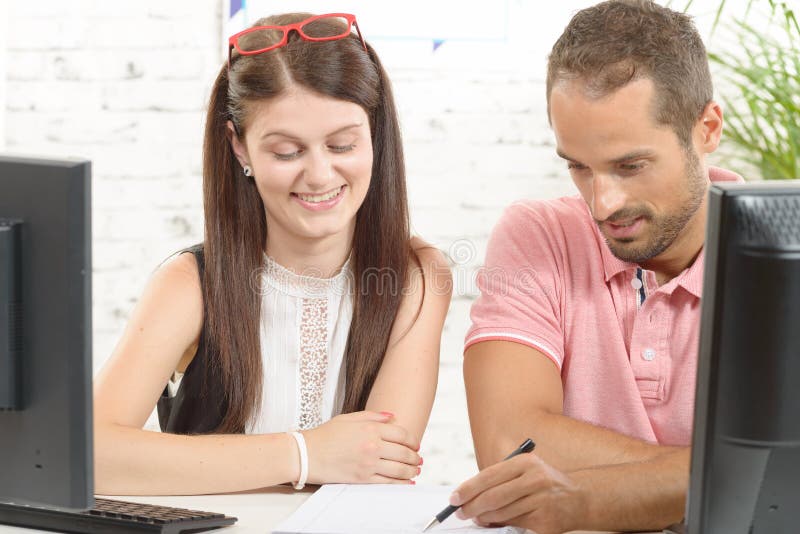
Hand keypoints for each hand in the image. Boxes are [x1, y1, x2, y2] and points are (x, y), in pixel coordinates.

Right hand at [302, 411, 421, 483]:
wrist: (307, 454)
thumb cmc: (326, 435)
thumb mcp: (349, 418)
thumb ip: (373, 416)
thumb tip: (392, 416)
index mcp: (370, 429)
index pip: (402, 434)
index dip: (412, 441)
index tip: (415, 444)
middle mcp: (372, 446)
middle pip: (404, 453)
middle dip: (415, 457)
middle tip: (419, 459)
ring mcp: (368, 464)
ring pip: (399, 469)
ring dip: (412, 471)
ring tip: (416, 470)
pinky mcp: (362, 479)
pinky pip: (387, 482)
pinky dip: (401, 483)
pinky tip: (407, 482)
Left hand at [450, 453, 586, 533]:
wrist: (580, 498)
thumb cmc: (544, 484)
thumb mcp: (526, 471)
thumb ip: (500, 480)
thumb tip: (469, 497)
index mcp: (526, 462)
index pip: (489, 476)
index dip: (468, 489)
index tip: (454, 498)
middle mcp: (535, 479)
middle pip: (493, 496)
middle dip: (471, 507)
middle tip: (459, 512)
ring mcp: (542, 500)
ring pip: (501, 513)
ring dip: (483, 518)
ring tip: (476, 518)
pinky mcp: (545, 521)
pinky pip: (514, 525)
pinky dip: (500, 525)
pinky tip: (493, 523)